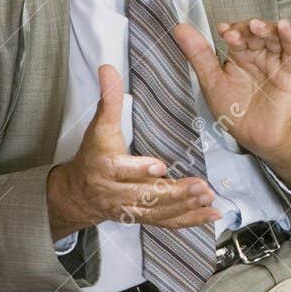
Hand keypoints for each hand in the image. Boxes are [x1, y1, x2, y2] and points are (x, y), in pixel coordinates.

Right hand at [46, 65, 219, 236]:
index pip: (122, 170)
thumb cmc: (92, 156)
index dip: (140, 169)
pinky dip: (191, 220)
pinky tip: (211, 215)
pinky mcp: (144, 217)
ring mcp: (131, 208)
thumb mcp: (98, 126)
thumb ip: (108, 99)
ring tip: (209, 197)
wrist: (79, 193)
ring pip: (159, 211)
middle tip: (200, 186)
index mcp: (106, 167)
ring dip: (186, 207)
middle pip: (146, 195)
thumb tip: (108, 69)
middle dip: (175, 192)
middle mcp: (117, 192)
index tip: (159, 166)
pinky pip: (167, 222)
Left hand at [174, 18, 290, 186]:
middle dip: (246, 30)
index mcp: (240, 57)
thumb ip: (199, 55)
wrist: (256, 138)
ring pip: (274, 38)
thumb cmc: (235, 113)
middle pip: (255, 34)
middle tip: (234, 34)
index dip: (231, 30)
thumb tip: (180, 29)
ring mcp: (276, 63)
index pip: (237, 35)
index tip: (222, 30)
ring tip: (255, 26)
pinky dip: (289, 37)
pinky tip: (284, 26)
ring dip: (266, 28)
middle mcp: (259, 57)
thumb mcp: (212, 82)